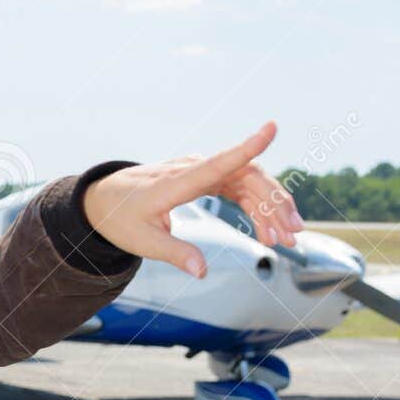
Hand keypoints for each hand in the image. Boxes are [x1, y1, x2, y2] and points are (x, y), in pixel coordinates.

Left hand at [81, 121, 301, 278]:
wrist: (106, 200)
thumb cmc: (121, 218)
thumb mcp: (143, 242)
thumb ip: (174, 254)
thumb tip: (202, 271)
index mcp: (177, 182)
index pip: (217, 162)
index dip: (245, 147)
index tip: (271, 128)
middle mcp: (194, 169)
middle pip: (247, 176)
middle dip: (274, 204)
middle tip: (292, 236)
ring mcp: (202, 171)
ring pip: (249, 182)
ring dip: (272, 208)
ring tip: (287, 239)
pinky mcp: (206, 178)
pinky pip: (241, 188)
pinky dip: (258, 209)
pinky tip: (268, 232)